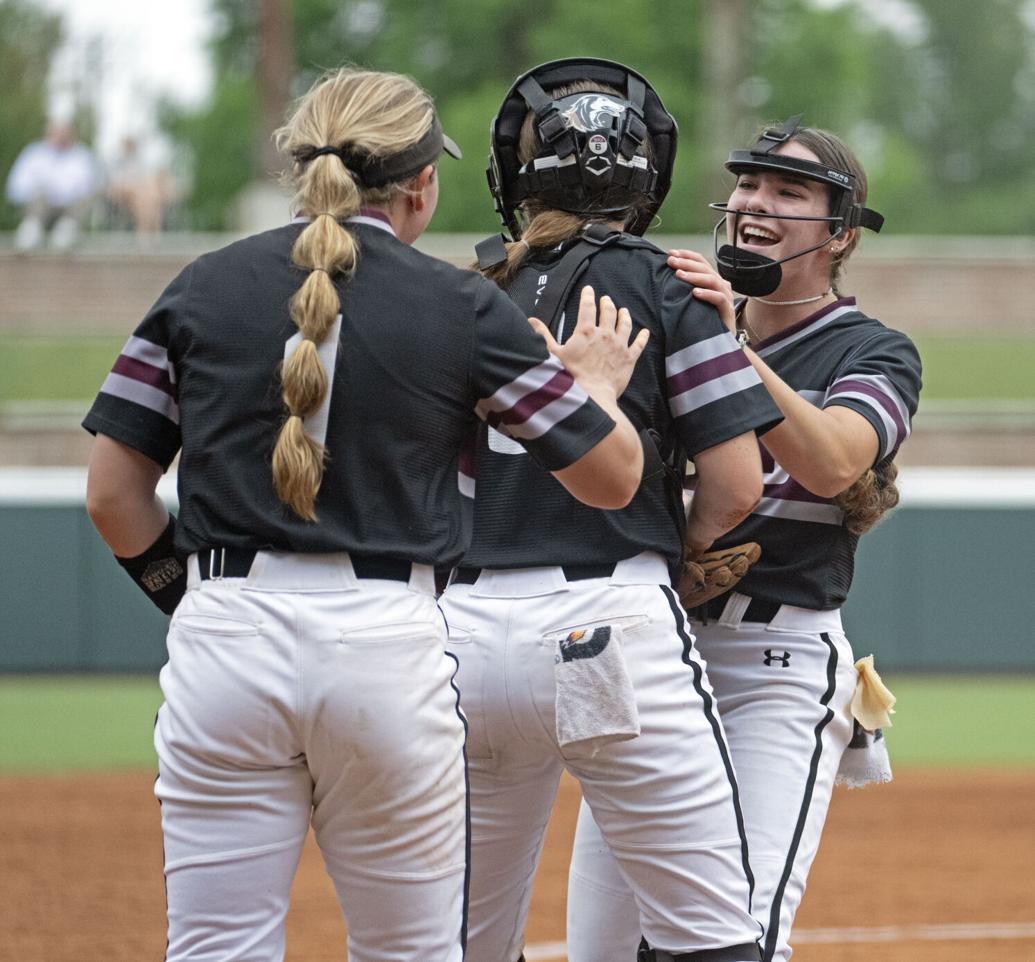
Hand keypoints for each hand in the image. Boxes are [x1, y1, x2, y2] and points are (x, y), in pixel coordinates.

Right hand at [529, 285, 648, 400]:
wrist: (592, 395)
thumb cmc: (570, 376)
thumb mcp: (553, 354)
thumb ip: (543, 335)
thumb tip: (531, 320)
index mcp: (585, 331)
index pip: (587, 306)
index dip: (588, 296)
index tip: (589, 289)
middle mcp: (604, 334)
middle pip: (608, 312)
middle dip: (607, 303)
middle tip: (606, 299)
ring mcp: (619, 345)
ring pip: (625, 324)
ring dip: (624, 315)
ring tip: (623, 310)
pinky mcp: (629, 358)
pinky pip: (638, 344)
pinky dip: (642, 337)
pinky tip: (645, 331)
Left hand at [667, 249, 736, 335]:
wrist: (719, 343)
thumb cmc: (703, 321)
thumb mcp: (691, 301)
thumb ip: (684, 289)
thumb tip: (667, 277)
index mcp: (712, 280)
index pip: (700, 261)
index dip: (686, 255)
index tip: (670, 253)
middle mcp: (720, 285)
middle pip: (704, 268)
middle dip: (686, 263)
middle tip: (671, 261)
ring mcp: (726, 297)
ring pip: (712, 280)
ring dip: (694, 276)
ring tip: (679, 275)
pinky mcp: (728, 311)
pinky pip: (719, 298)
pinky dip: (707, 294)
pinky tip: (695, 293)